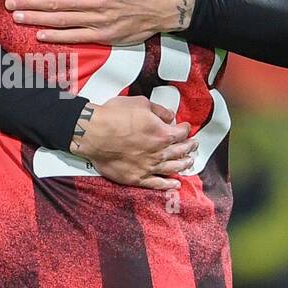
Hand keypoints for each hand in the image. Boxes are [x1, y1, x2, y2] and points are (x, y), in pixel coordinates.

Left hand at [6, 0, 194, 44]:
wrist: (173, 5)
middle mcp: (98, 2)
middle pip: (57, 4)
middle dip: (30, 4)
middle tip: (9, 4)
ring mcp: (102, 21)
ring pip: (63, 21)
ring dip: (38, 20)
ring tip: (18, 18)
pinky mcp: (108, 36)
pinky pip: (78, 37)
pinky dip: (58, 36)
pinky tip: (41, 34)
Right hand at [71, 95, 195, 189]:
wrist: (93, 133)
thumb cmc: (114, 117)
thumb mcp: (140, 103)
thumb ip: (158, 110)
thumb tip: (169, 115)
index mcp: (162, 134)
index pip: (181, 133)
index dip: (186, 129)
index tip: (186, 128)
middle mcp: (159, 153)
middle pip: (180, 152)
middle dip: (189, 147)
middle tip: (193, 146)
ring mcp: (149, 167)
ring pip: (172, 168)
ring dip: (183, 165)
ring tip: (188, 163)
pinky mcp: (136, 178)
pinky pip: (157, 183)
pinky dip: (168, 184)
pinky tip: (175, 184)